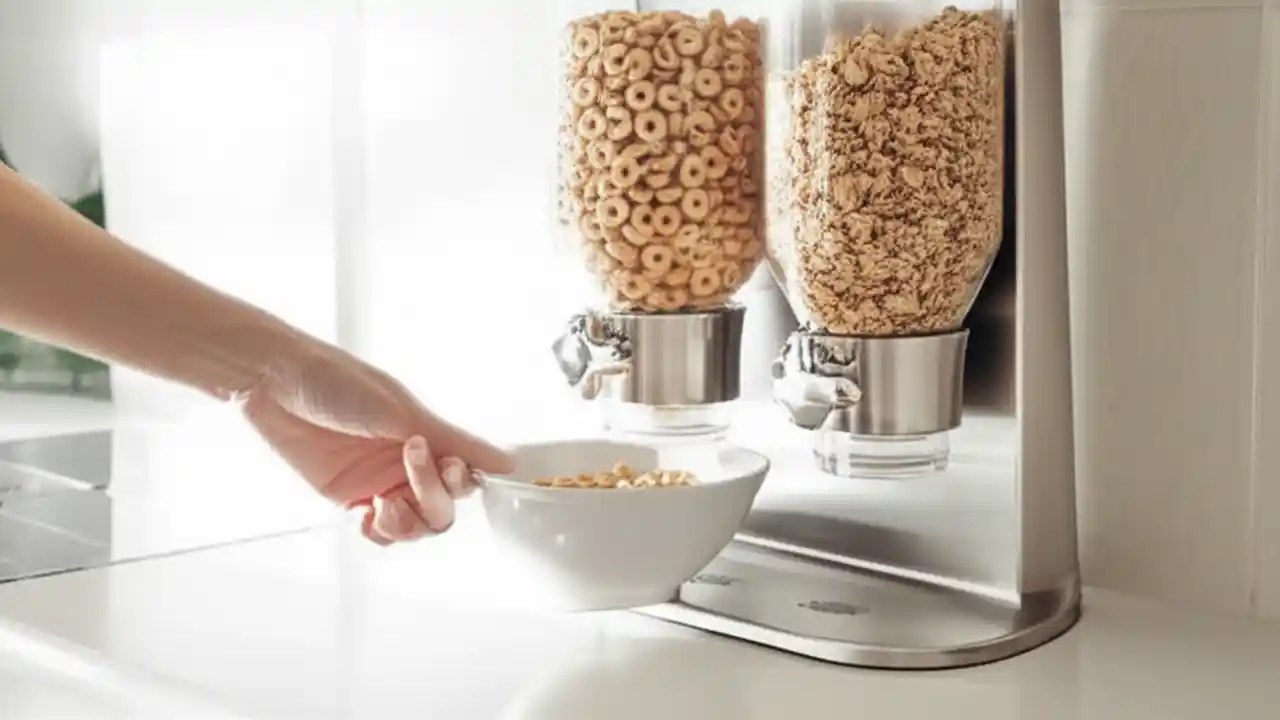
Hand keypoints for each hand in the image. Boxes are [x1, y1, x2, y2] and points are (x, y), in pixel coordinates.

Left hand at [238, 342, 512, 544]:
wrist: (274, 384)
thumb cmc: (337, 381)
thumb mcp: (402, 411)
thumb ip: (455, 441)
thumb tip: (507, 461)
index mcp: (427, 437)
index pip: (464, 477)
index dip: (459, 482)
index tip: (444, 463)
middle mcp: (406, 463)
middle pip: (441, 509)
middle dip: (431, 501)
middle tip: (405, 475)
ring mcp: (378, 481)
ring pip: (413, 527)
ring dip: (406, 524)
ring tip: (382, 503)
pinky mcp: (347, 498)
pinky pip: (377, 532)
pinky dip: (378, 532)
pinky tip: (365, 514)